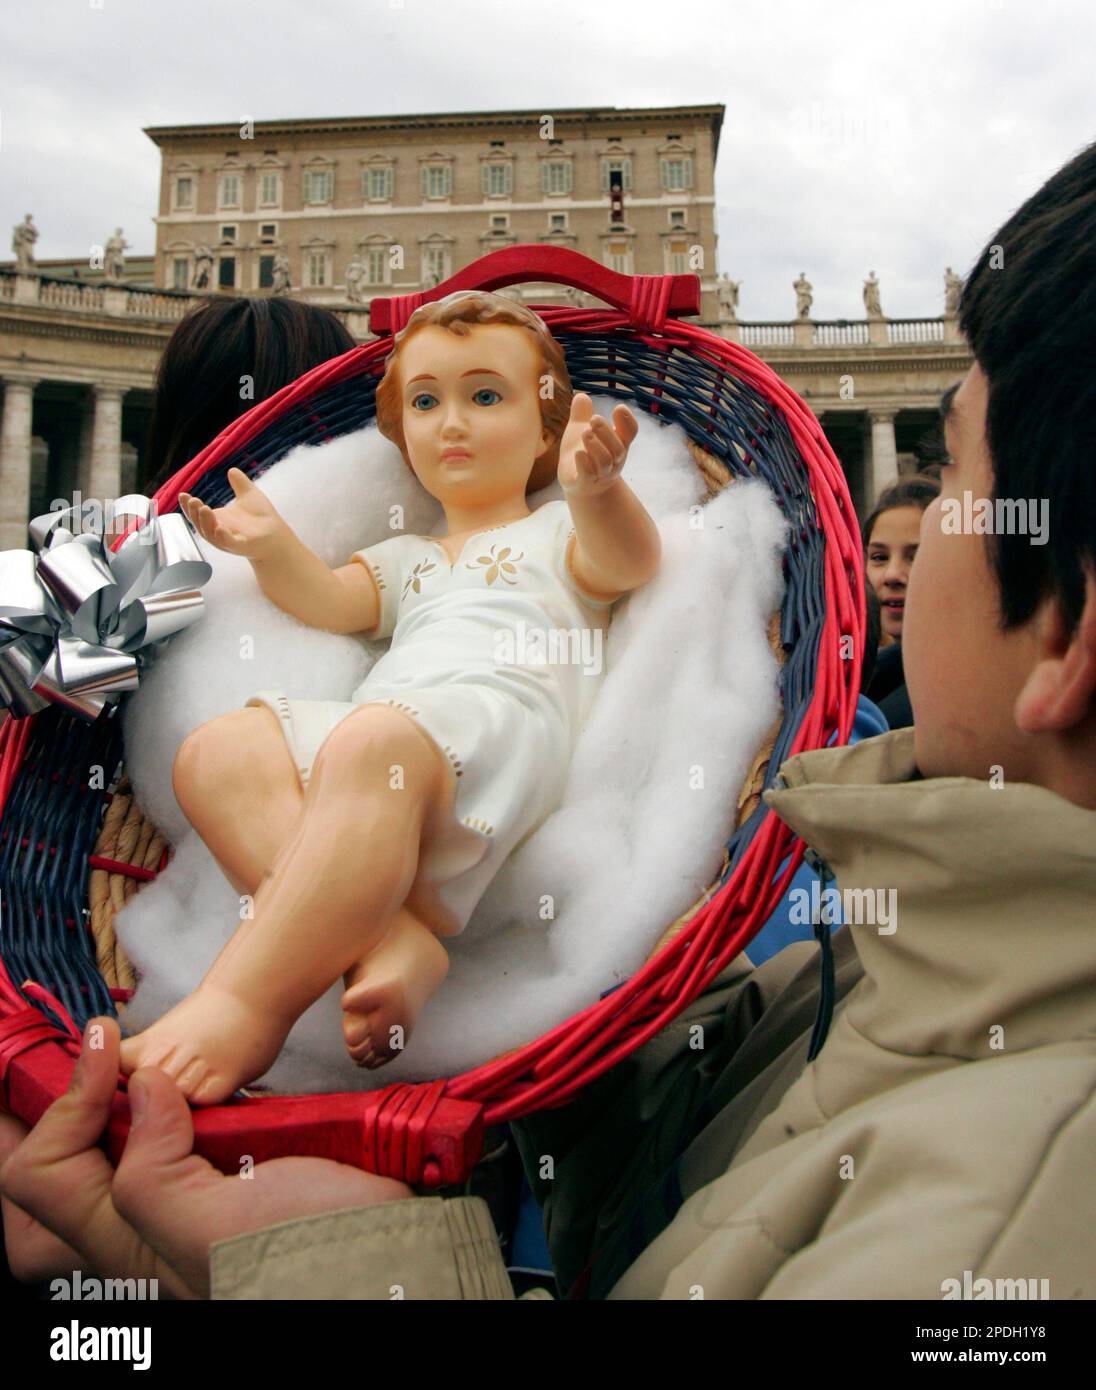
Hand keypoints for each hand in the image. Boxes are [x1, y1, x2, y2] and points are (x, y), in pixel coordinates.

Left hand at [0, 1017, 413, 1298]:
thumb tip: (142, 1090)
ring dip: (99, 1100)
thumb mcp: (215, 1235)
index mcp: (127, 1250)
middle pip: (51, 1170)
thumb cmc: (319, 1258)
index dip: (62, 1103)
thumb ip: (152, 1176)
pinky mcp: (229, 1167)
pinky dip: (160, 1098)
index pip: (42, 1173)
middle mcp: (145, 1226)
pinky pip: (171, 1132)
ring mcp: (187, 1195)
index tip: (104, 1045)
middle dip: (49, 1110)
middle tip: (78, 1053)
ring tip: (109, 1058)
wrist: (402, 1249)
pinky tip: (172, 1076)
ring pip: (104, 1148)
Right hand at [178, 467, 288, 560]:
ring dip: (205, 522)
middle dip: (194, 513)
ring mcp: (229, 540)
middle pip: (200, 524)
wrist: (278, 535)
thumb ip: (240, 483)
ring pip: (211, 535)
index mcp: (218, 519)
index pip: (198, 513)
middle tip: (192, 500)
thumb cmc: (262, 518)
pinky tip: (220, 527)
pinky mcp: (241, 546)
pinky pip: (228, 543)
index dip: (188, 506)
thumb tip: (232, 469)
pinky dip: (222, 536)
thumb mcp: (249, 495)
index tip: (183, 494)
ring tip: (204, 508)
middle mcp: (220, 531)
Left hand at [557, 393, 637, 497]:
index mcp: (618, 444)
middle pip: (617, 448)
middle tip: (594, 418)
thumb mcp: (581, 431)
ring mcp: (600, 474)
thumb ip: (582, 415)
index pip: (630, 433)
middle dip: (606, 433)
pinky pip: (588, 475)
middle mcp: (613, 460)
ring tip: (585, 433)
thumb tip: (581, 396)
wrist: (581, 485)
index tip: (619, 408)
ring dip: (596, 446)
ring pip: (604, 461)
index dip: (627, 421)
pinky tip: (578, 453)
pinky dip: (584, 464)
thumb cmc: (585, 455)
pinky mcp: (584, 483)